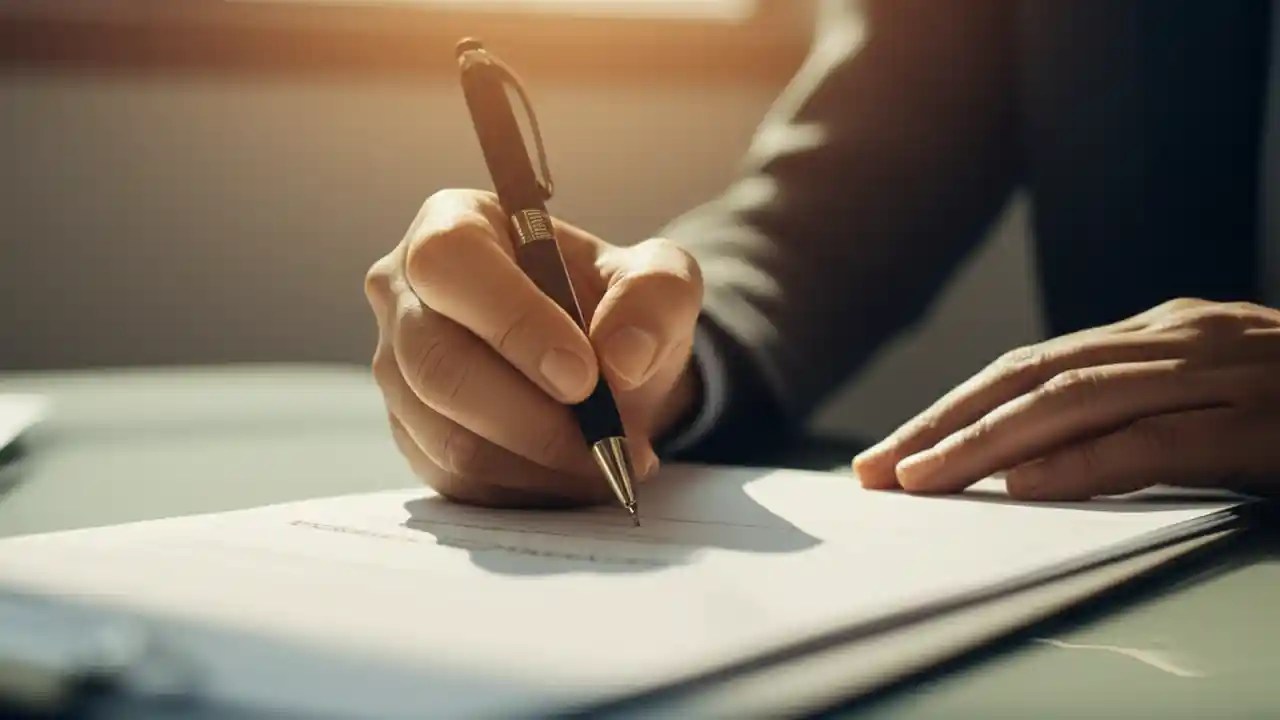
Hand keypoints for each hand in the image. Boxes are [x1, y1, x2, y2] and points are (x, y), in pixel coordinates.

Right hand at [365, 190, 701, 506]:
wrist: (607, 364)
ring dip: (538, 464)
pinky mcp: (413, 435)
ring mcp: (398, 370)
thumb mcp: (661, 281)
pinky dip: (527, 489)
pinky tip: (578, 476)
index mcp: (453, 224)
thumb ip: (654, 300)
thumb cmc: (618, 304)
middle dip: (530, 417)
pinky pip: (457, 480)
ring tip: (611, 462)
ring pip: (447, 436)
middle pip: (436, 364)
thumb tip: (623, 358)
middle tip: (608, 441)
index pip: (451, 263)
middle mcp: (405, 294)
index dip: (513, 322)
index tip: (584, 377)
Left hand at [854, 299, 1279, 499]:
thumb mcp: (1204, 396)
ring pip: (1073, 404)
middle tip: (877, 473)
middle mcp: (1176, 341)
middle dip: (943, 428)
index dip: (950, 412)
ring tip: (922, 482)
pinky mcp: (1259, 423)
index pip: (1027, 369)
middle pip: (1029, 380)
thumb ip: (1127, 416)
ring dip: (986, 446)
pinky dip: (1082, 465)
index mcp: (1156, 335)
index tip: (892, 456)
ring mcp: (1219, 374)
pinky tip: (1025, 488)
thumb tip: (1025, 465)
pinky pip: (1154, 442)